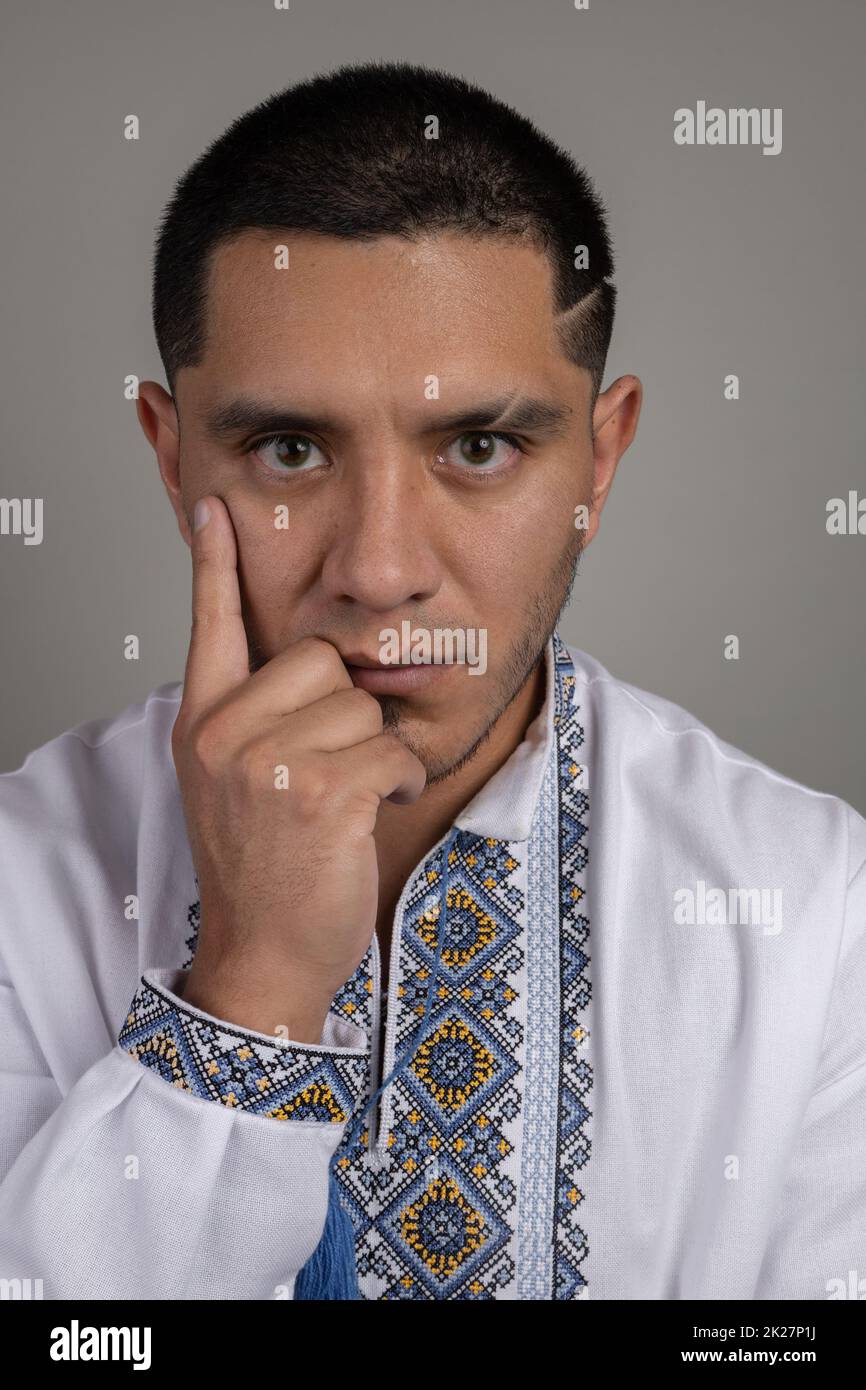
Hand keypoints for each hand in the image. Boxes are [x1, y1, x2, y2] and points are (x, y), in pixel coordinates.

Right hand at [171, 495, 425, 1041]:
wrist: (265, 956)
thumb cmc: (267, 870)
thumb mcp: (234, 785)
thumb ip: (257, 720)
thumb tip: (318, 664)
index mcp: (203, 725)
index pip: (211, 627)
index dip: (215, 567)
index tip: (215, 511)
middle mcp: (224, 734)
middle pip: (324, 660)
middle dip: (348, 711)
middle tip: (332, 772)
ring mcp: (266, 762)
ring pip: (365, 706)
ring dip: (378, 753)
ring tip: (349, 801)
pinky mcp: (319, 791)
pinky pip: (392, 748)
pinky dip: (401, 780)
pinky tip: (375, 812)